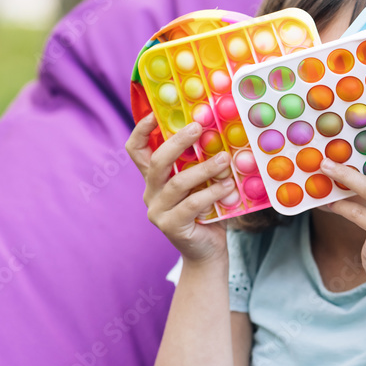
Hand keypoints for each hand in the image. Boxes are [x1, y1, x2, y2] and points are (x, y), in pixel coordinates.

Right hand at [125, 113, 233, 262]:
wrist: (207, 252)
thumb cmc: (208, 212)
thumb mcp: (202, 183)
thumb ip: (201, 163)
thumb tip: (219, 133)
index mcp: (154, 179)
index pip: (136, 150)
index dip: (141, 130)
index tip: (156, 113)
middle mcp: (150, 193)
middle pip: (157, 162)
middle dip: (178, 142)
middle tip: (199, 128)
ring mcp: (157, 211)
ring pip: (178, 183)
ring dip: (204, 169)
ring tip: (224, 160)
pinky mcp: (170, 226)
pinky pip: (191, 204)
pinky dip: (212, 193)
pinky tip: (228, 186)